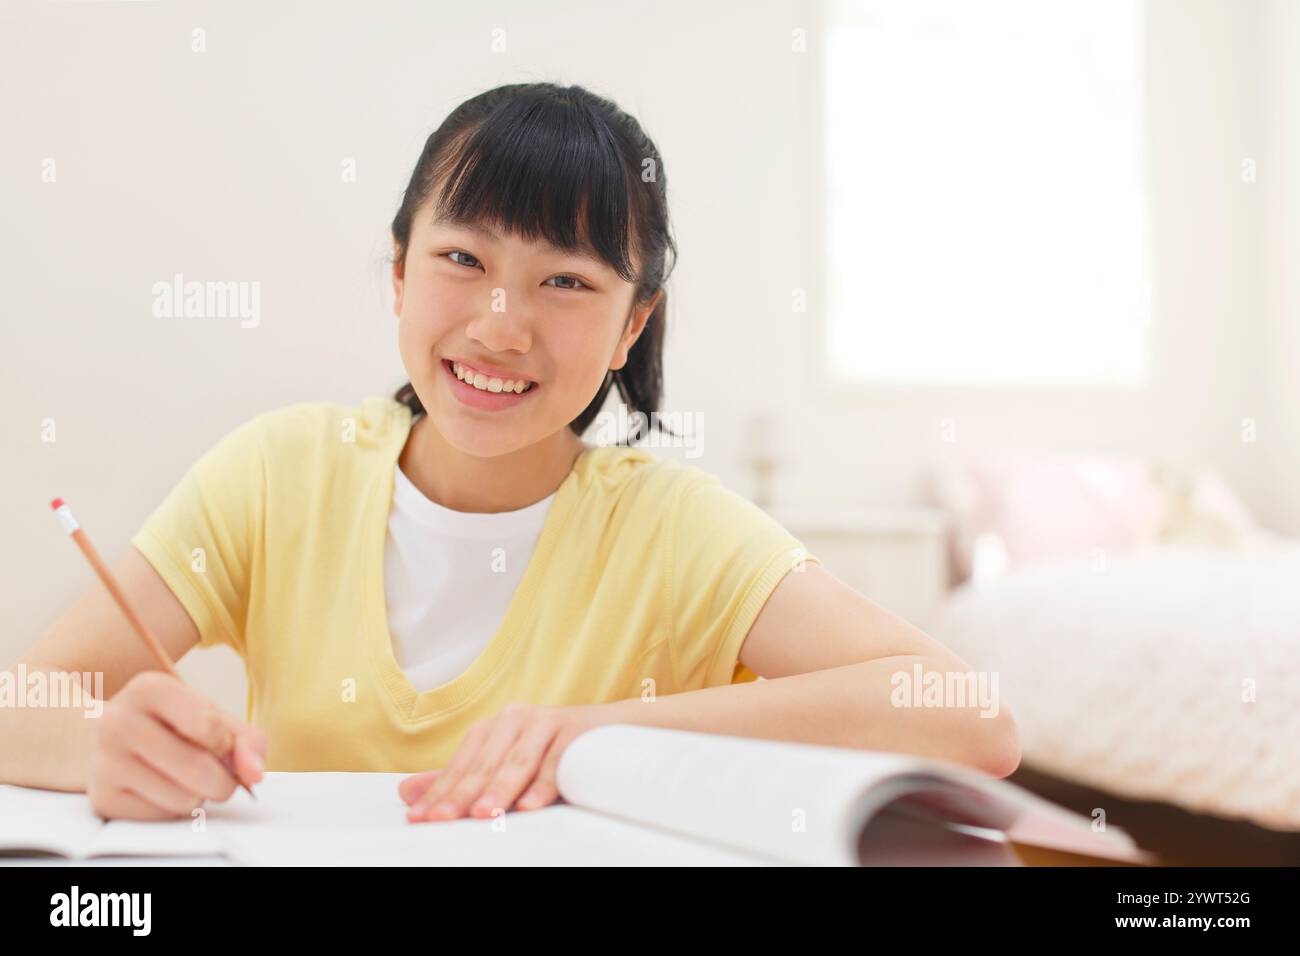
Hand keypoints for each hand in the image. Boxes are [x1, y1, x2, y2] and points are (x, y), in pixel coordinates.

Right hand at [86, 671, 266, 819]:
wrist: (113, 741)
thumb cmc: (174, 726)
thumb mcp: (213, 718)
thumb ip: (247, 740)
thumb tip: (255, 773)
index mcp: (149, 689)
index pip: (208, 725)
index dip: (225, 742)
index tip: (218, 741)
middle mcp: (117, 721)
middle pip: (198, 768)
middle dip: (223, 780)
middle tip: (216, 774)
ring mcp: (104, 761)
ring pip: (184, 798)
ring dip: (199, 796)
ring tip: (182, 777)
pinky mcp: (102, 798)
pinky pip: (163, 817)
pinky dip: (174, 809)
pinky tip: (160, 789)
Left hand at [400, 702, 615, 821]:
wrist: (614, 731)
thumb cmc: (553, 753)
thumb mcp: (504, 765)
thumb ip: (461, 779)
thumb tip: (405, 793)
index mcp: (495, 727)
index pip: (461, 764)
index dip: (439, 791)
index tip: (419, 818)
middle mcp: (516, 719)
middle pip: (484, 763)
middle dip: (461, 794)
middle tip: (440, 820)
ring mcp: (548, 722)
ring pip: (518, 761)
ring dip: (499, 790)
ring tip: (482, 814)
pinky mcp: (577, 731)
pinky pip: (557, 760)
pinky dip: (543, 784)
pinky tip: (530, 806)